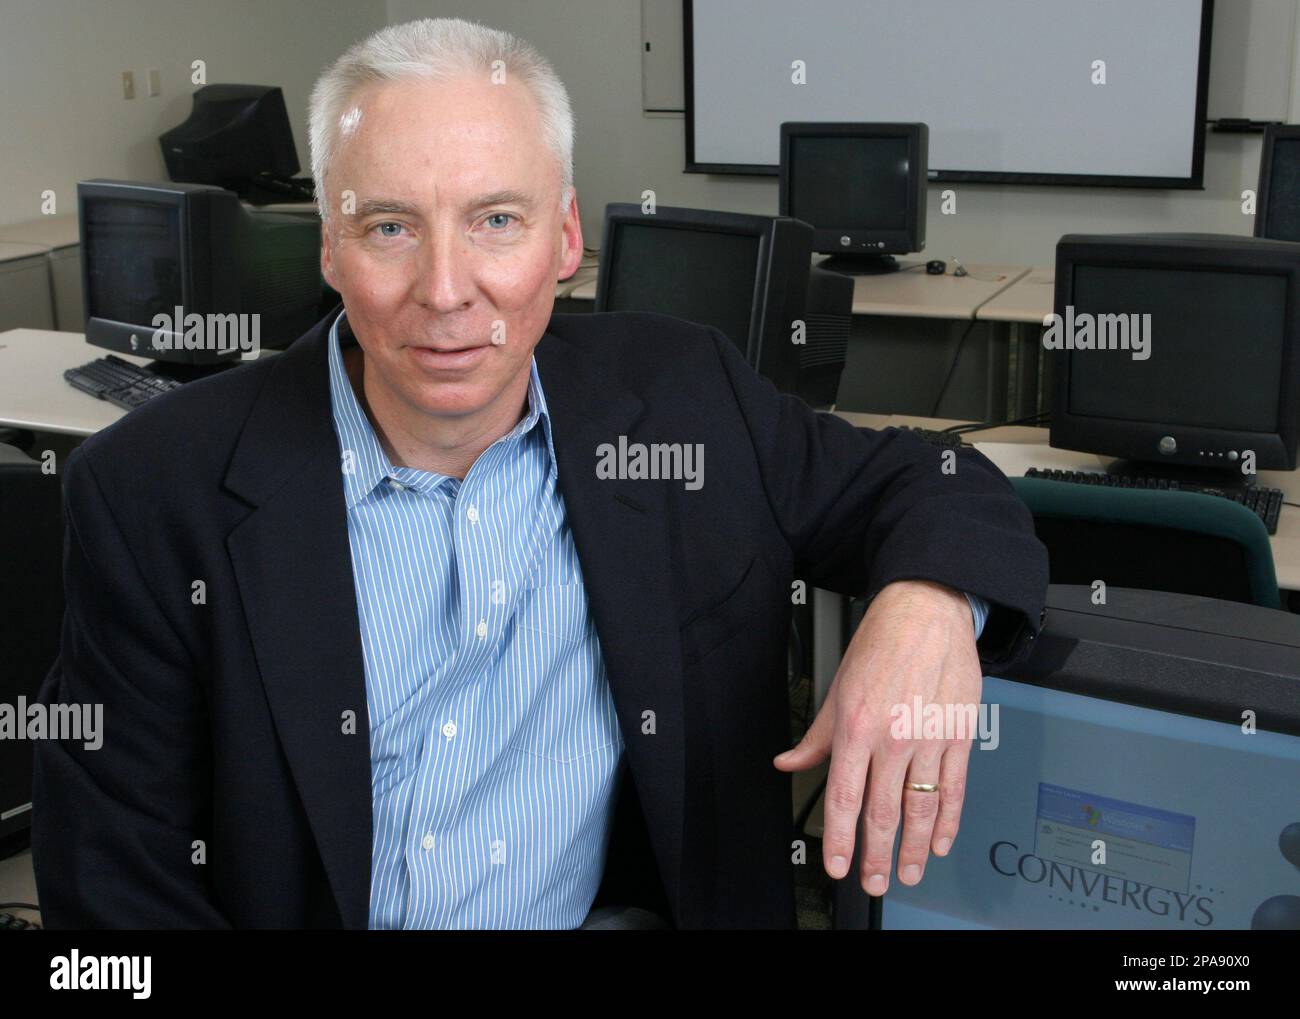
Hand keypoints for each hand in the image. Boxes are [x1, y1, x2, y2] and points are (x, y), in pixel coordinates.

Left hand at [774, 579, 982, 894]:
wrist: (928, 611)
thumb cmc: (883, 642)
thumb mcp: (838, 687)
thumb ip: (816, 736)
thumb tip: (790, 762)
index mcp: (856, 727)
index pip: (843, 797)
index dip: (839, 839)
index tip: (838, 865)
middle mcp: (893, 738)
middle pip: (883, 812)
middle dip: (878, 856)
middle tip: (875, 883)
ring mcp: (930, 740)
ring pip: (921, 808)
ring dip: (914, 848)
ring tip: (908, 873)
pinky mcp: (959, 736)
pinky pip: (955, 788)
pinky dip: (948, 821)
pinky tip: (939, 841)